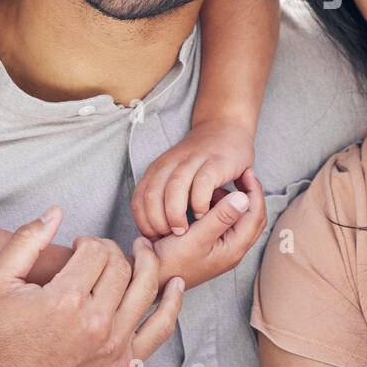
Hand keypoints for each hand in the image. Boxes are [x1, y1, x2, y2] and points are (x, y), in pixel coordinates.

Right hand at [0, 207, 182, 366]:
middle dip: (113, 251)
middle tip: (102, 253)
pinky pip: (161, 328)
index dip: (89, 241)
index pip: (97, 251)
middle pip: (121, 266)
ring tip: (142, 252)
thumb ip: (26, 242)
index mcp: (65, 300)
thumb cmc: (0, 340)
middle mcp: (94, 322)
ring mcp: (114, 344)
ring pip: (146, 288)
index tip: (81, 247)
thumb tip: (54, 213)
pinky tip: (174, 284)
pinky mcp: (124, 363)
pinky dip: (172, 302)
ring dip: (147, 263)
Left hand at [131, 119, 255, 238]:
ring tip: (183, 231)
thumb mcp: (175, 176)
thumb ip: (163, 196)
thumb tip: (154, 232)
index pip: (139, 200)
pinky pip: (202, 183)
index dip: (144, 223)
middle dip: (157, 222)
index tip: (156, 238)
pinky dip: (200, 202)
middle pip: (152, 195)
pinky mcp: (216, 162)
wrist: (226, 129)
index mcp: (157, 169)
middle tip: (169, 238)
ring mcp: (193, 161)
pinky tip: (203, 214)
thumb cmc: (201, 163)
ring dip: (175, 214)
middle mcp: (171, 163)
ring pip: (174, 188)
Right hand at [151, 169, 266, 290]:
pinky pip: (224, 222)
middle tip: (242, 176)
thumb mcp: (196, 237)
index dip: (255, 191)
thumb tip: (244, 197)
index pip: (256, 215)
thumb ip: (220, 217)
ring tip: (218, 187)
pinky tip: (206, 199)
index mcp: (234, 248)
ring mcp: (222, 248)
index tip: (247, 172)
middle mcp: (232, 249)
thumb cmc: (170, 262)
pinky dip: (220, 208)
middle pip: (252, 217)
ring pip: (238, 219)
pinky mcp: (211, 245)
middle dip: (250, 195)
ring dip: (232, 201)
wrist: (151, 278)